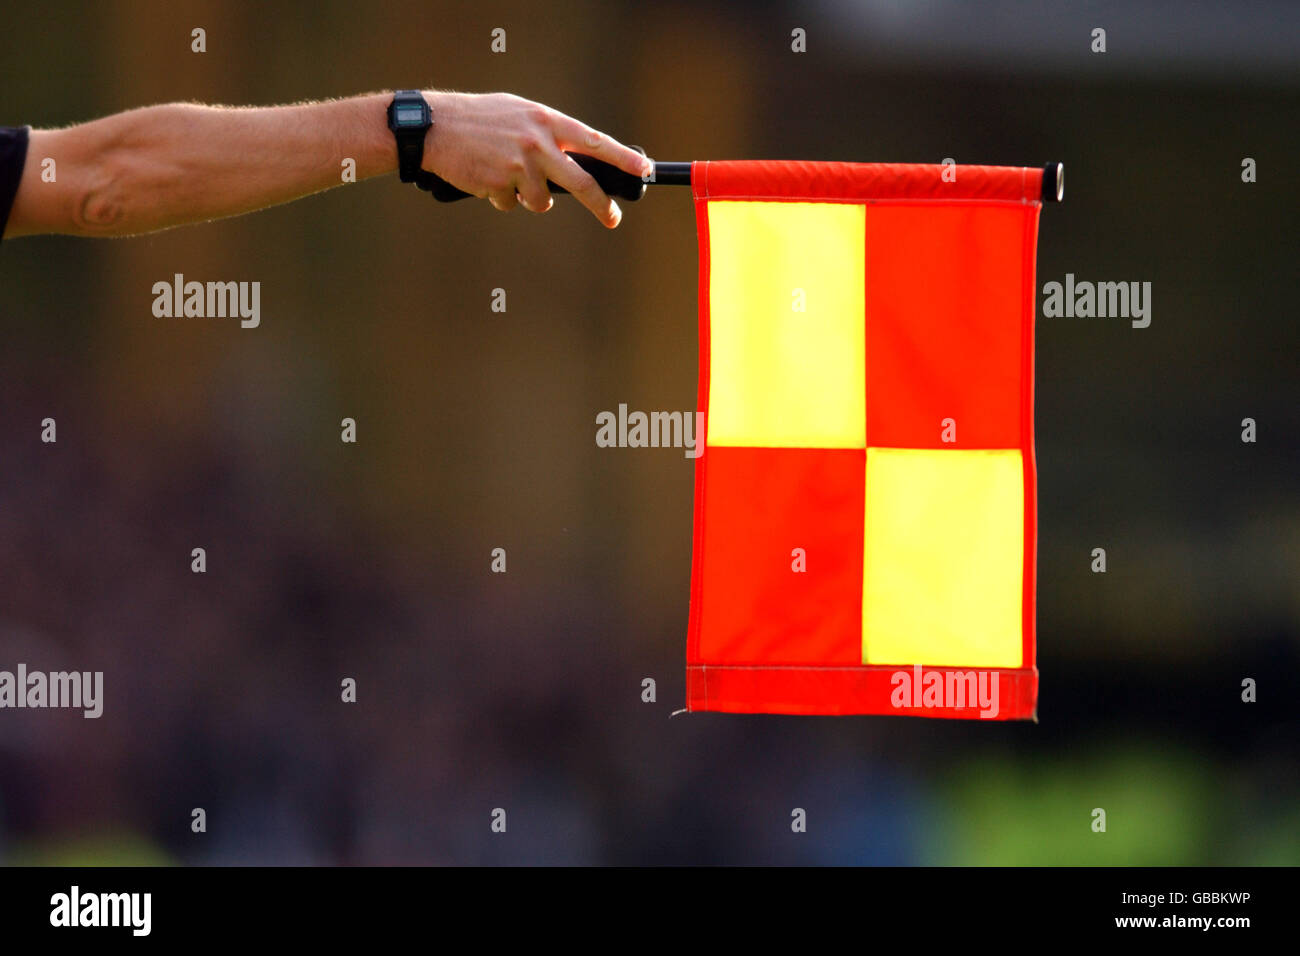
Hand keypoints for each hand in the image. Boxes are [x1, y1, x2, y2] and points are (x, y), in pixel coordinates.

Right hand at [421, 91, 651, 227]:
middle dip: (600, 205)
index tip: (644, 170)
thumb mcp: (520, 114)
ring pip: (542, 202)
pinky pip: (512, 204)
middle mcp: (538, 143)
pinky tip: (487, 177)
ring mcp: (519, 166)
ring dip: (529, 198)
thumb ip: (548, 133)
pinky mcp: (500, 185)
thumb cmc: (479, 119)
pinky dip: (502, 198)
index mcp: (546, 121)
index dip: (622, 158)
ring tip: (506, 176)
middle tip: (613, 219)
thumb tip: (578, 158)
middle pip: (581, 183)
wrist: (435, 128)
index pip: (594, 141)